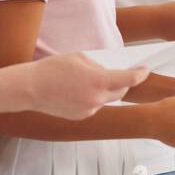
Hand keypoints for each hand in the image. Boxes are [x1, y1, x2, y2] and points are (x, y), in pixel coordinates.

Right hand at [25, 54, 149, 118]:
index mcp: (99, 81)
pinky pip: (95, 106)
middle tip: (122, 73)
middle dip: (124, 83)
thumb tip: (108, 72)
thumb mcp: (79, 58)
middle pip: (121, 92)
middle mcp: (97, 98)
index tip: (145, 70)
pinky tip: (81, 91)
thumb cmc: (52, 69)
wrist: (29, 89)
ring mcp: (89, 110)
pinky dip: (94, 98)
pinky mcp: (81, 116)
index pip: (129, 79)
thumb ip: (98, 65)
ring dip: (107, 90)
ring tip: (94, 80)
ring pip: (107, 99)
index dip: (140, 74)